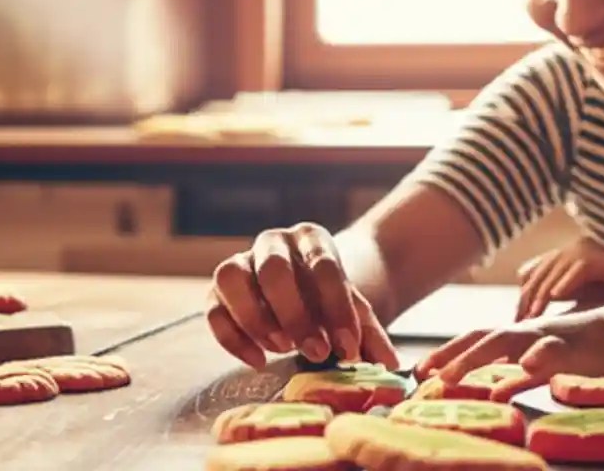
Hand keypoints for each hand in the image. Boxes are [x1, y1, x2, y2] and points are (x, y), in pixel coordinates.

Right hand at [206, 222, 398, 370]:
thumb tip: (390, 364)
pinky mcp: (218, 290)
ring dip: (256, 318)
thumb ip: (370, 334)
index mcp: (312, 239)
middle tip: (316, 352)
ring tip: (283, 349)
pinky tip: (259, 360)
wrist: (306, 290)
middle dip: (295, 315)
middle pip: (274, 269)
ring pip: (231, 278)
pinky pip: (213, 308)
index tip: (348, 348)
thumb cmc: (330, 300)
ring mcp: (241, 261)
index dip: (336, 308)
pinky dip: (232, 337)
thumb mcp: (354, 311)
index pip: (323, 266)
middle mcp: (273, 242)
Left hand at [415, 311, 603, 401]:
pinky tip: (514, 376)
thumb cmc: (573, 350)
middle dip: (450, 355)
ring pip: (504, 342)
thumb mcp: (537, 360)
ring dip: (474, 358)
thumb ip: (513, 371)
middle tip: (424, 375)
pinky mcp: (567, 349)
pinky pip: (545, 354)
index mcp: (514, 336)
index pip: (474, 339)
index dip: (446, 351)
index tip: (419, 369)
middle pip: (481, 338)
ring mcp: (543, 338)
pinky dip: (528, 363)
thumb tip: (487, 388)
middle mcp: (523, 333)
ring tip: (449, 377)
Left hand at [516, 237, 603, 320]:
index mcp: (566, 259)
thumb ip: (559, 301)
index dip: (524, 296)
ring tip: (535, 314)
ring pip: (557, 268)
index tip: (517, 321)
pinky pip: (582, 267)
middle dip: (530, 297)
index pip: (533, 273)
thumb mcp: (581, 301)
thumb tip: (529, 316)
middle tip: (522, 320)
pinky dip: (568, 281)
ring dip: (544, 292)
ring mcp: (592, 251)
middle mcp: (575, 250)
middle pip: (541, 270)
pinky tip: (558, 297)